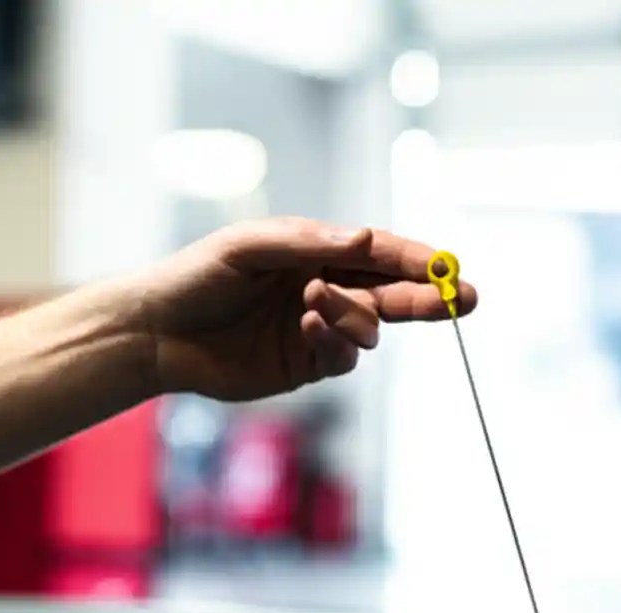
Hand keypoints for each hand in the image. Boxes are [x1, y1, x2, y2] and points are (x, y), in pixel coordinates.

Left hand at [139, 217, 477, 400]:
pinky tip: (308, 326)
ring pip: (369, 328)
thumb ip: (308, 242)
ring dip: (354, 314)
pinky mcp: (304, 366)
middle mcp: (325, 289)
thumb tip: (366, 238)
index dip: (417, 259)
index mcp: (316, 252)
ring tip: (312, 301)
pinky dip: (335, 340)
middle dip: (429, 296)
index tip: (450, 266)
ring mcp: (317, 330)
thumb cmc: (197, 275)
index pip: (379, 253)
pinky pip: (343, 358)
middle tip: (464, 299)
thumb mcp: (249, 246)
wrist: (156, 331)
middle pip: (392, 293)